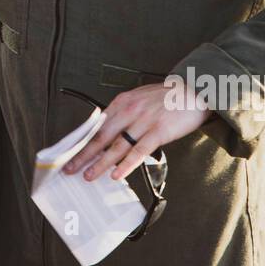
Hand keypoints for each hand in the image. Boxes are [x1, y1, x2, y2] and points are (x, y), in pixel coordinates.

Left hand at [62, 76, 210, 180]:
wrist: (194, 90)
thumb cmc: (167, 97)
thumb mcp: (140, 98)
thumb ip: (124, 113)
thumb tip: (109, 132)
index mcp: (123, 102)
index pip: (97, 125)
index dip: (83, 141)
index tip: (70, 153)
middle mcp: (129, 110)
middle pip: (101, 137)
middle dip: (84, 155)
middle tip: (70, 168)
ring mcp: (143, 121)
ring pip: (117, 147)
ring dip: (100, 163)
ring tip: (89, 175)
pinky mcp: (158, 132)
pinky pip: (138, 151)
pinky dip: (126, 164)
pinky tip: (117, 174)